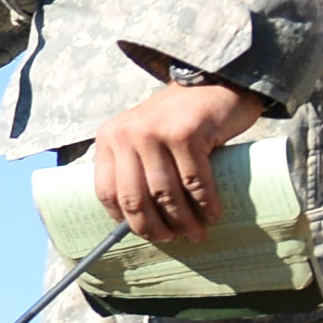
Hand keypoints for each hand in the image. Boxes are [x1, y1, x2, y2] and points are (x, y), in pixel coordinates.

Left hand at [85, 76, 267, 246]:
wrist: (216, 82)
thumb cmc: (180, 119)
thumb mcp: (145, 137)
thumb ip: (135, 167)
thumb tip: (137, 221)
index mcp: (110, 139)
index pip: (106, 191)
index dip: (125, 219)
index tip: (144, 234)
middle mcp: (126, 135)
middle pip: (135, 198)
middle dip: (154, 227)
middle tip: (172, 240)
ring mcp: (155, 133)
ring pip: (165, 194)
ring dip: (183, 221)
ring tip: (196, 234)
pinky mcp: (186, 134)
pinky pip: (194, 182)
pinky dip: (205, 204)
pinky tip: (213, 215)